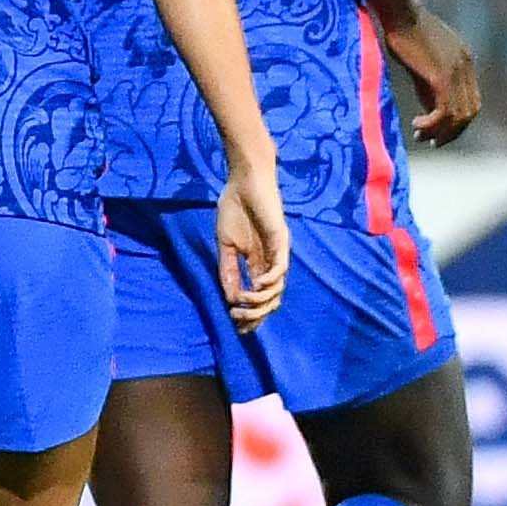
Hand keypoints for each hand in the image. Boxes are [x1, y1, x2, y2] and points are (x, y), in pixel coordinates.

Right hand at [213, 150, 291, 327]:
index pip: (260, 298)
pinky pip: (280, 268)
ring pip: (277, 289)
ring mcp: (277, 253)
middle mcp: (271, 262)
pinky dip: (270, 281)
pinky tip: (255, 285)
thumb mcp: (226, 245)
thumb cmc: (234, 208)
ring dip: (260, 302)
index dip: (251, 314)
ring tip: (242, 302)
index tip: (235, 325)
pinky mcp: (280, 241)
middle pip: (271, 300)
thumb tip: (230, 298)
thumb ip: (228, 270)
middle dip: (256, 315)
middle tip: (238, 319)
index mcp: (258, 263)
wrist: (243, 180)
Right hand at [387, 9, 485, 146]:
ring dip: (440, 132)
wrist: (399, 11)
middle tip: (430, 141)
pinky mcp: (442, 76)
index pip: (472, 101)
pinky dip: (433, 124)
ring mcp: (457, 71)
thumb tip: (431, 112)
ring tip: (420, 135)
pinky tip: (417, 124)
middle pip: (470, 112)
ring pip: (459, 116)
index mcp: (465, 60)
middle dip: (452, 132)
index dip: (457, 121)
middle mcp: (466, 66)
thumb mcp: (422, 61)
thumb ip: (430, 85)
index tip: (438, 131)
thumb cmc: (404, 32)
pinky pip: (445, 111)